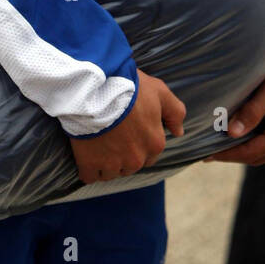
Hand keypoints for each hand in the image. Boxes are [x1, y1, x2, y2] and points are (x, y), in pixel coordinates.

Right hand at [70, 69, 185, 183]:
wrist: (95, 89)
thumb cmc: (129, 87)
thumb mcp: (159, 91)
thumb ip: (175, 111)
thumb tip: (179, 132)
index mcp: (154, 144)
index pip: (149, 156)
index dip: (137, 143)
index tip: (126, 130)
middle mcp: (136, 159)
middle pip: (129, 166)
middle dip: (122, 155)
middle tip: (111, 134)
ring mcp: (112, 164)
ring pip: (110, 172)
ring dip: (104, 162)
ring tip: (96, 141)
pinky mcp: (90, 165)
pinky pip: (89, 175)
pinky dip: (87, 167)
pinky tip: (85, 151)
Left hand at [203, 51, 264, 166]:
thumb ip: (253, 110)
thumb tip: (231, 133)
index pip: (251, 152)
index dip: (227, 154)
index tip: (206, 154)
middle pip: (260, 157)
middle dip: (235, 154)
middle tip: (211, 149)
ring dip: (249, 149)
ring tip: (227, 142)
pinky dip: (264, 144)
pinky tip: (251, 134)